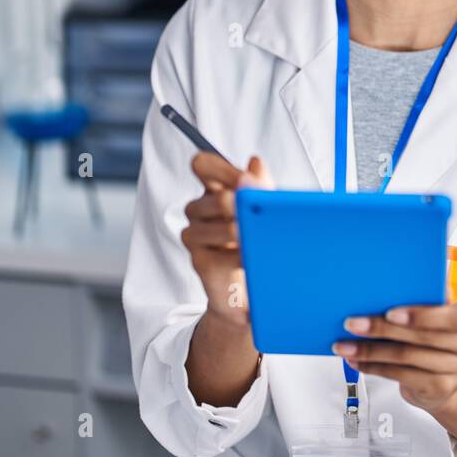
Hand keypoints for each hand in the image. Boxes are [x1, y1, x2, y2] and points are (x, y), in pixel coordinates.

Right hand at [180, 151, 273, 328]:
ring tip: (260, 239)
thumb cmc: (254, 243)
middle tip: (259, 214)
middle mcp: (197, 211)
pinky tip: (256, 258)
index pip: (203, 165)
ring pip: (226, 228)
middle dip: (244, 206)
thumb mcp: (262, 209)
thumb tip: (256, 163)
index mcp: (211, 190)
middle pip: (218, 198)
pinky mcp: (201, 263)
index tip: (245, 180)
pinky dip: (247, 256)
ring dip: (248, 234)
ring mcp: (195, 237)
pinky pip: (228, 255)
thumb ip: (260, 184)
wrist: (246, 293)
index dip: (223, 169)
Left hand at [333, 299, 456, 415]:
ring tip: (347, 345)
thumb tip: (410, 274)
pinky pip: (403, 377)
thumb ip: (432, 296)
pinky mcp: (442, 389)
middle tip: (354, 324)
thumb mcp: (442, 312)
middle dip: (383, 330)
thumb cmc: (443, 337)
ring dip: (372, 351)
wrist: (452, 378)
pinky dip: (376, 368)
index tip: (390, 312)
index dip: (422, 316)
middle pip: (425, 337)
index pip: (455, 316)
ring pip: (409, 358)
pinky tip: (360, 361)